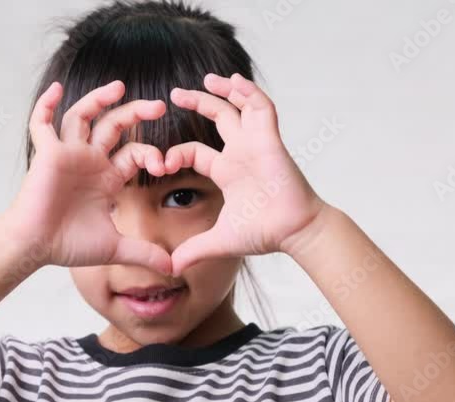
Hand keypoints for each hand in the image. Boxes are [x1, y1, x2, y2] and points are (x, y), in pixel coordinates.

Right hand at [2, 80, 172, 273]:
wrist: (35, 248)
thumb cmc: (69, 245)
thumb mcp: (115, 248)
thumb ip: (145, 254)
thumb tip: (175, 269)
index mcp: (107, 177)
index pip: (134, 153)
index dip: (151, 154)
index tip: (163, 165)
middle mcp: (89, 160)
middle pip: (114, 125)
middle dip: (136, 113)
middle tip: (159, 106)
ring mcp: (68, 154)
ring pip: (84, 116)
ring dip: (99, 99)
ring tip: (120, 86)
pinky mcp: (46, 154)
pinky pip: (42, 123)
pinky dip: (46, 104)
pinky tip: (57, 89)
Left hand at [164, 72, 327, 275]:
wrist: (293, 232)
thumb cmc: (264, 234)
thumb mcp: (219, 240)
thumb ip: (193, 251)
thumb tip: (169, 269)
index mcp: (227, 171)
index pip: (197, 151)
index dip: (177, 153)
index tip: (161, 162)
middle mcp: (241, 153)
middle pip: (218, 118)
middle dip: (197, 103)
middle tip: (175, 94)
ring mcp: (256, 143)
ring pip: (239, 106)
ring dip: (223, 90)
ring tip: (206, 79)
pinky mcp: (270, 139)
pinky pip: (261, 107)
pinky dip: (250, 93)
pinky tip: (236, 82)